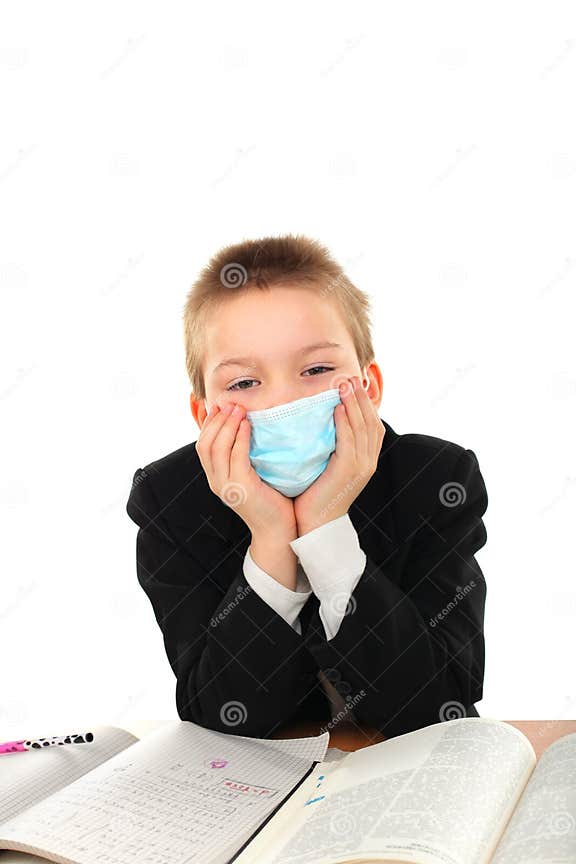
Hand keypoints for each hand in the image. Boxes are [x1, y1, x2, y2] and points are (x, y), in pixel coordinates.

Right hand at [195, 400, 296, 539]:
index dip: (208, 422)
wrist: (278, 530)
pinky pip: (236, 456)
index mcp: (216, 478)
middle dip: (216, 420)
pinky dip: (240, 437)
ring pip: (216, 448)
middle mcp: (216, 482)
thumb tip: (245, 426)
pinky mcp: (241, 488)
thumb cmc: (270, 499)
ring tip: (239, 409)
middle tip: (230, 403)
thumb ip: (244, 455)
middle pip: (204, 443)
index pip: (202, 444)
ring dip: (227, 424)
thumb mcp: (251, 474)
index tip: (220, 405)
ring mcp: (226, 486)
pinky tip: (248, 425)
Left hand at [293, 375, 385, 534]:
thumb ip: (330, 445)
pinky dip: (345, 422)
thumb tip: (321, 422)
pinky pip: (349, 440)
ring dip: (353, 403)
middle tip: (350, 377)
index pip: (372, 424)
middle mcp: (368, 461)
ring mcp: (361, 466)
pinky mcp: (349, 470)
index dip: (365, 403)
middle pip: (371, 421)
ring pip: (362, 427)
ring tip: (344, 385)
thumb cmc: (315, 494)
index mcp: (366, 460)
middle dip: (361, 397)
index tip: (354, 384)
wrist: (315, 524)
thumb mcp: (327, 466)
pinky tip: (337, 408)